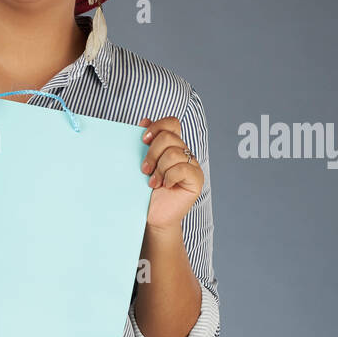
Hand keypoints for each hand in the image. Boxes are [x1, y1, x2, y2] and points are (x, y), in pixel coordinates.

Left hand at [138, 114, 202, 230]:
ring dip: (159, 169)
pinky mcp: (196, 178)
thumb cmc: (144, 192)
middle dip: (152, 153)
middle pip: (169, 137)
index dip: (157, 127)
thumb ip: (144, 144)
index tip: (143, 140)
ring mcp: (192, 165)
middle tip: (144, 170)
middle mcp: (183, 153)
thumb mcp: (141, 164)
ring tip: (153, 183)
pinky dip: (169, 177)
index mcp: (171, 146)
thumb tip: (144, 121)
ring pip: (173, 153)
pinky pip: (183, 168)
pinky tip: (165, 186)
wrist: (151, 216)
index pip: (171, 123)